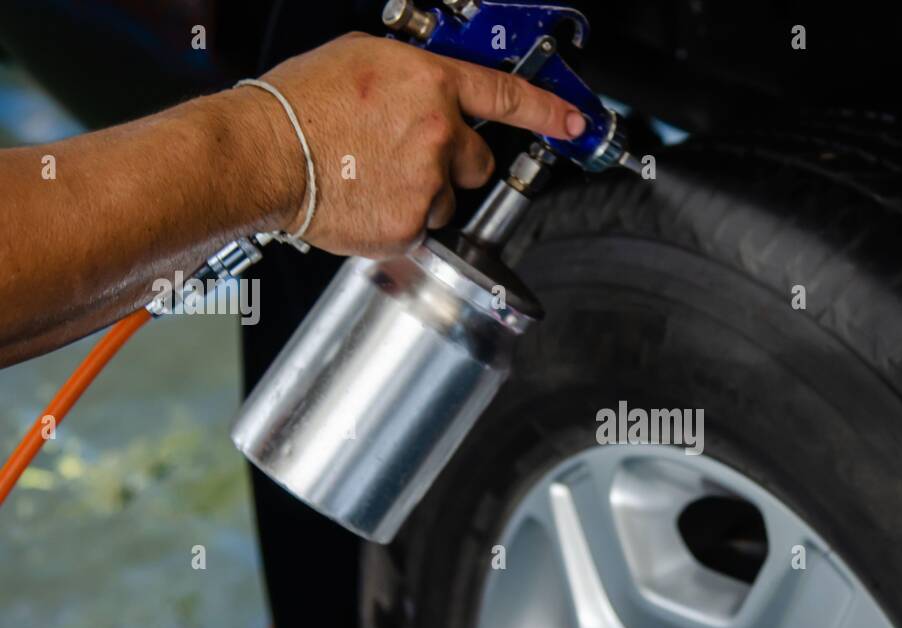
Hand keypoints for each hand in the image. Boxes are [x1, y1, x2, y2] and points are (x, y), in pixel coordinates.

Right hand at [245, 32, 585, 256]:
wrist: (262, 153)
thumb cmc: (299, 106)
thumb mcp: (363, 60)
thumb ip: (414, 79)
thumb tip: (434, 90)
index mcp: (429, 84)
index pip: (507, 97)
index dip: (548, 112)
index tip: (575, 123)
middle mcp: (437, 133)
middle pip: (478, 162)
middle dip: (453, 163)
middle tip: (406, 157)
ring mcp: (426, 183)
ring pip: (447, 199)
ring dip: (421, 194)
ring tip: (372, 178)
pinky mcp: (409, 225)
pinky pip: (420, 228)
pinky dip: (399, 221)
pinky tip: (366, 200)